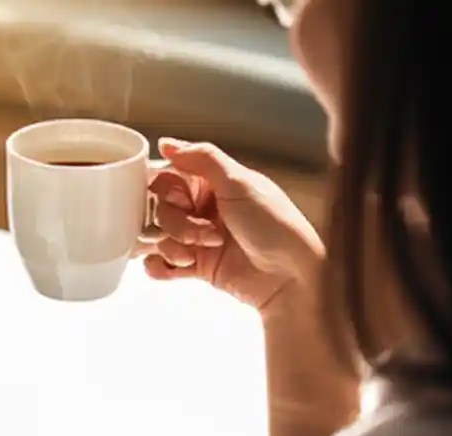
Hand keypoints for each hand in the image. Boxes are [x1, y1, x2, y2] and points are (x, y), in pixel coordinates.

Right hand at [136, 138, 323, 311]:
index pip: (169, 178)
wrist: (290, 277)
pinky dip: (161, 267)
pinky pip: (162, 264)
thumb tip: (168, 143)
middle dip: (176, 224)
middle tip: (205, 232)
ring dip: (174, 246)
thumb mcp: (240, 183)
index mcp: (214, 183)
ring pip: (160, 237)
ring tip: (197, 254)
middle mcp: (204, 208)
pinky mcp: (197, 266)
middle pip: (161, 209)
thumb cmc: (276, 227)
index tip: (182, 200)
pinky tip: (177, 267)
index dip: (168, 191)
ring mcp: (199, 238)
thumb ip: (202, 158)